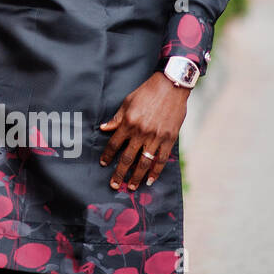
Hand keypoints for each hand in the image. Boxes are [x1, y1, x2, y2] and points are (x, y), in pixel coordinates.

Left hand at [99, 72, 187, 191]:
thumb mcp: (127, 102)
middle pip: (128, 157)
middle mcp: (141, 132)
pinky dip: (156, 171)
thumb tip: (103, 129)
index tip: (103, 164)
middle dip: (119, 173)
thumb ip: (116, 119)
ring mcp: (156, 137)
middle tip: (114, 185)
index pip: (114, 144)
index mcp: (129, 123)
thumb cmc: (146, 93)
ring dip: (136, 176)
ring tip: (131, 186)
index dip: (108, 155)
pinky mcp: (169, 139)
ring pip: (144, 162)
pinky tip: (150, 180)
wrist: (170, 87)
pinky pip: (161, 159)